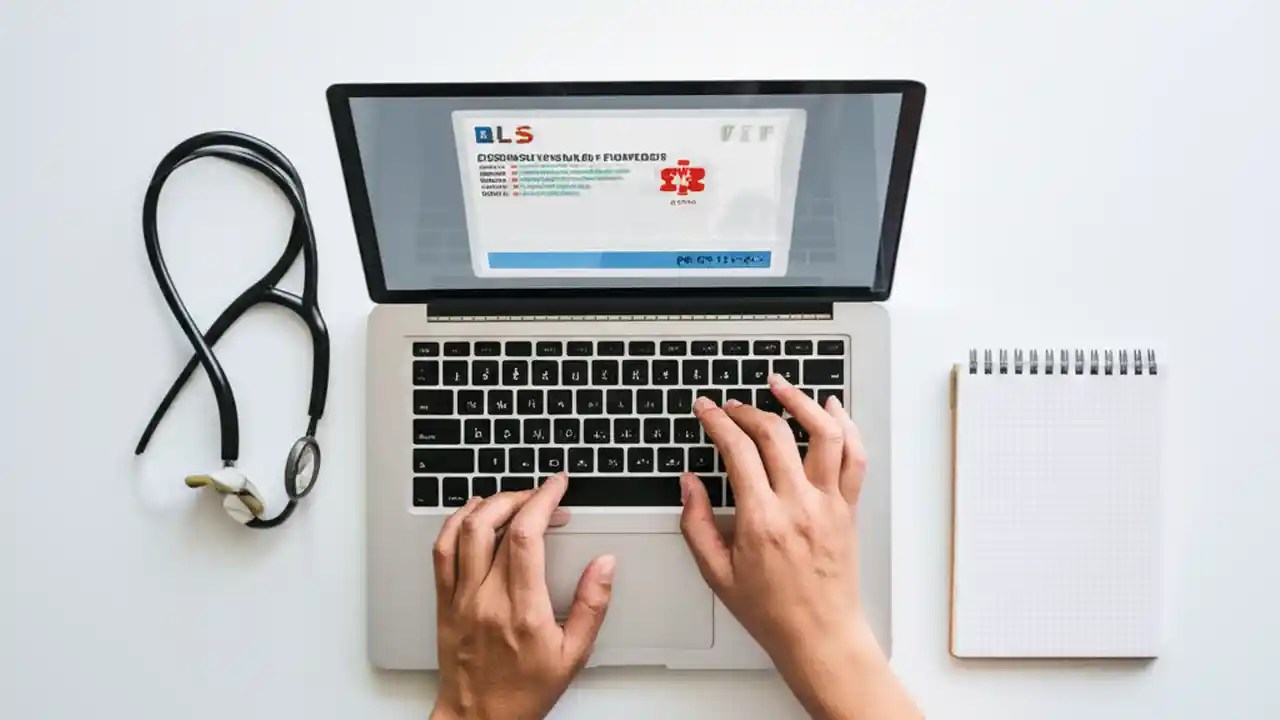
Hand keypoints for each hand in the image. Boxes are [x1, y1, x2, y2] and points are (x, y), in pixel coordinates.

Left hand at [431, 474, 615, 719]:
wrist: (480, 719)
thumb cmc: (525, 691)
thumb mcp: (574, 654)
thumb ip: (592, 605)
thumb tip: (604, 564)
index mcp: (523, 611)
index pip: (526, 536)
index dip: (542, 500)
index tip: (557, 486)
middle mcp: (487, 599)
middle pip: (494, 524)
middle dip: (521, 496)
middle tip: (541, 495)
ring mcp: (460, 598)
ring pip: (464, 531)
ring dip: (489, 503)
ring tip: (512, 500)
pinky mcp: (444, 602)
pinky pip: (441, 551)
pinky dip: (455, 523)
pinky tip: (473, 514)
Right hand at [680, 375, 919, 719]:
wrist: (820, 636)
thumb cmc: (771, 611)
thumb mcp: (717, 573)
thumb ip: (697, 524)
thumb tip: (688, 483)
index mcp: (761, 521)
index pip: (737, 450)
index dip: (717, 420)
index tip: (706, 409)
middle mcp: (798, 505)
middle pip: (774, 433)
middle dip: (746, 409)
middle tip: (730, 405)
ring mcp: (828, 504)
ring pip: (824, 434)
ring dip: (801, 401)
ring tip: (780, 386)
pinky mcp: (848, 508)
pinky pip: (855, 457)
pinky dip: (846, 426)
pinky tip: (831, 409)